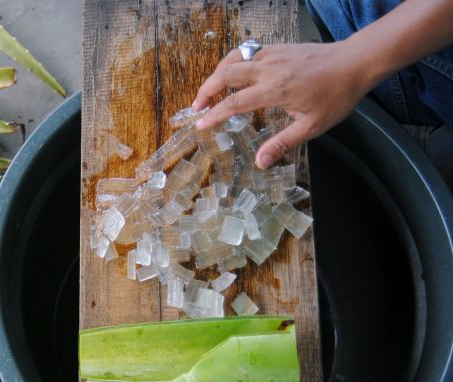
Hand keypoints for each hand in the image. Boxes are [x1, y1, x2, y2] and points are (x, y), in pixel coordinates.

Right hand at [191, 42, 373, 168]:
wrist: (354, 62)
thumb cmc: (336, 95)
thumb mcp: (312, 126)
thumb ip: (283, 143)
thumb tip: (260, 162)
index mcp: (275, 90)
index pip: (235, 102)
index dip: (214, 114)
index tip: (201, 124)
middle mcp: (269, 69)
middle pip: (225, 75)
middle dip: (206, 90)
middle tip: (197, 107)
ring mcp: (272, 55)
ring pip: (233, 59)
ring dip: (217, 74)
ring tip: (209, 90)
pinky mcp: (277, 48)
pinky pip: (246, 52)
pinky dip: (232, 62)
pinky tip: (232, 73)